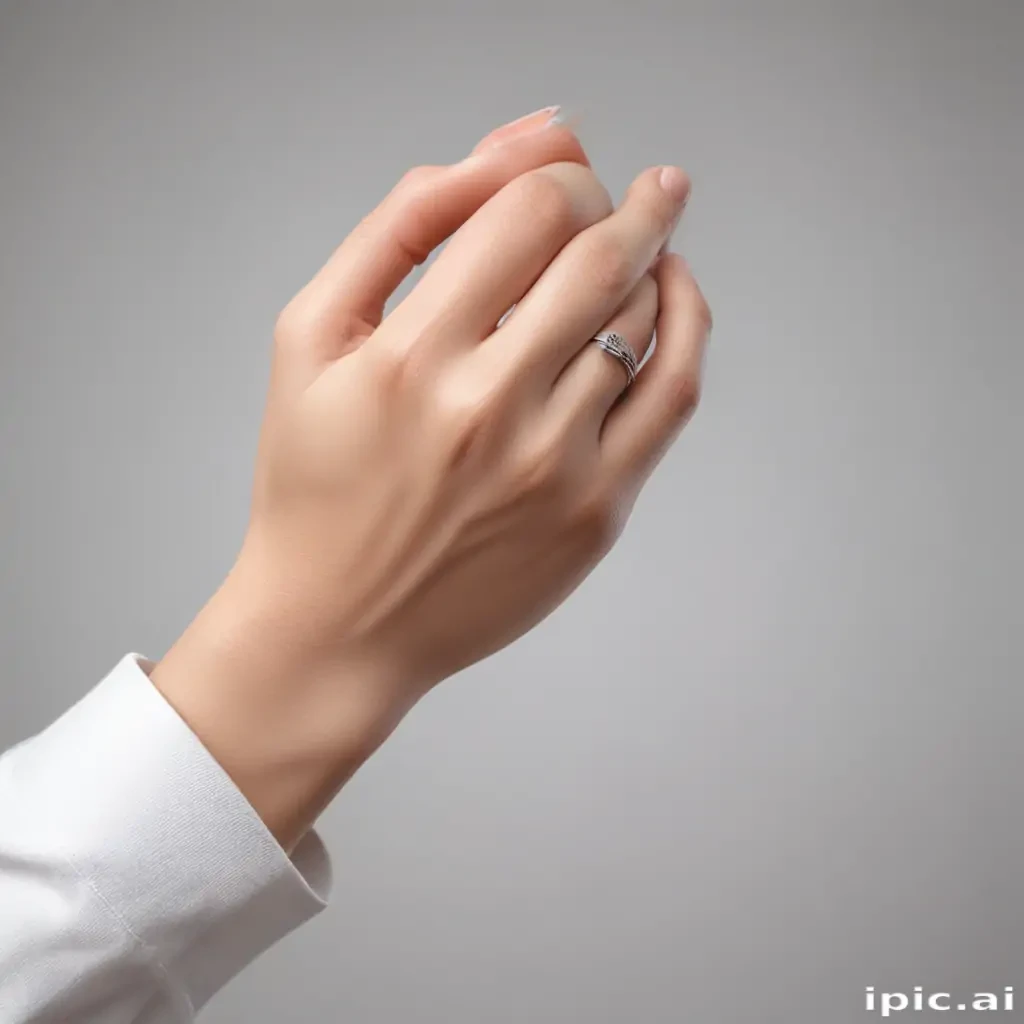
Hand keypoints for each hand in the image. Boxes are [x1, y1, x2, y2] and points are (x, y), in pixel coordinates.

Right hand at [152, 110, 710, 848]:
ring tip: (640, 246)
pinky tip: (673, 296)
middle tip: (639, 187)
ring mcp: (553, 465)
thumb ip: (402, 226)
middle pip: (600, 254)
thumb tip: (514, 146)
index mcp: (410, 356)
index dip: (558, 173)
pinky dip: (689, 326)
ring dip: (653, 260)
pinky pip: (673, 394)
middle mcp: (489, 407)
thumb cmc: (318, 480)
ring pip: (643, 316)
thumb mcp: (310, 335)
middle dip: (628, 202)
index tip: (561, 179)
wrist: (339, 624)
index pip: (529, 210)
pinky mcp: (595, 511)